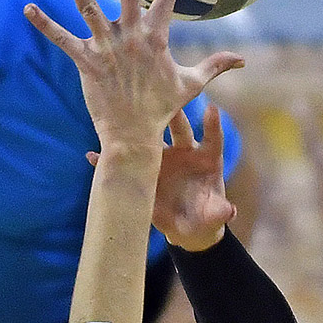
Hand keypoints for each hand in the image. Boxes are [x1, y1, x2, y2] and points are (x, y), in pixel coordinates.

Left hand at [25, 0, 243, 148]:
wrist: (134, 136)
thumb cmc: (163, 109)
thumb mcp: (192, 85)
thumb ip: (215, 66)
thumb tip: (243, 60)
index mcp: (156, 38)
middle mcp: (131, 36)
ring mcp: (106, 48)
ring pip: (88, 8)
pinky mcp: (86, 61)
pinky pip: (62, 40)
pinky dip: (45, 25)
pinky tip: (27, 9)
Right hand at [88, 108, 235, 250]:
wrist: (186, 225)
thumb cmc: (206, 216)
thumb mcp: (214, 216)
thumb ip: (220, 212)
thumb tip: (229, 211)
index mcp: (206, 159)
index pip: (212, 138)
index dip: (212, 124)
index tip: (212, 108)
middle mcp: (184, 152)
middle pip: (179, 129)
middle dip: (172, 113)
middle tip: (164, 97)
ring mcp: (162, 159)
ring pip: (151, 138)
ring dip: (139, 128)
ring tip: (124, 116)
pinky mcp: (145, 170)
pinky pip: (126, 162)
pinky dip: (110, 159)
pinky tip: (93, 155)